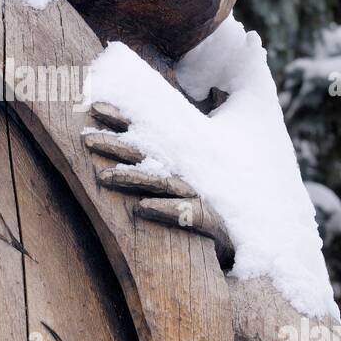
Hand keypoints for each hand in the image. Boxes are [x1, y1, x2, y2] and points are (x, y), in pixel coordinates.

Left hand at [83, 102, 234, 269]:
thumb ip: (166, 152)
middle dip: (117, 145)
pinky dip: (166, 210)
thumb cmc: (220, 200)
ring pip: (162, 182)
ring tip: (104, 177)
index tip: (94, 107)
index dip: (121, 119)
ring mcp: (199, 194)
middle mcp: (187, 172)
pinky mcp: (211, 220)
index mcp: (180, 157)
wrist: (254, 233)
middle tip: (86, 140)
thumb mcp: (195, 172)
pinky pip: (187, 214)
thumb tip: (144, 126)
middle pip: (148, 154)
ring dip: (133, 178)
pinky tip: (142, 208)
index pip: (147, 133)